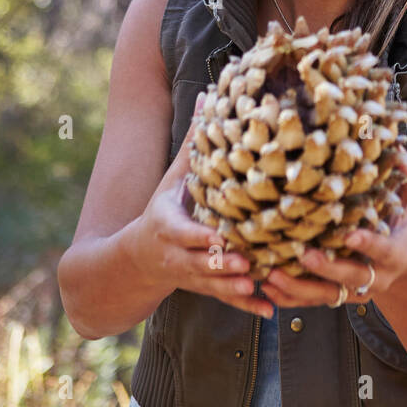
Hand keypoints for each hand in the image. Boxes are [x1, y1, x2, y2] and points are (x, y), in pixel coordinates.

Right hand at [126, 91, 274, 317]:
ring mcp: (190, 275)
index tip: (218, 236)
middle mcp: (176, 254)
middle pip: (200, 262)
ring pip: (214, 284)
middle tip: (249, 263)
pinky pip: (226, 300)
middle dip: (223, 265)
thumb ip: (193, 144)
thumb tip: (208, 95)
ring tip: (261, 286)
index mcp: (167, 225)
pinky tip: (271, 311)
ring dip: (237, 288)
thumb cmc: (163, 209)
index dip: (199, 237)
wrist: (135, 260)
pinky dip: (247, 307)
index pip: (182, 232)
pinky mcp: (204, 288)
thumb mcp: (172, 179)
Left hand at [261, 150, 406, 308]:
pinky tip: (268, 287)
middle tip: (304, 254)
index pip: (383, 250)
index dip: (367, 244)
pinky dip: (290, 298)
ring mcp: (355, 291)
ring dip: (300, 287)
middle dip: (327, 269)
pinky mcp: (337, 296)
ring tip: (273, 275)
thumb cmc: (402, 222)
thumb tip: (402, 153)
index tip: (350, 235)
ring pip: (327, 295)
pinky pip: (311, 302)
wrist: (402, 264)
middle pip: (351, 277)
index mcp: (395, 253)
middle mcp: (376, 277)